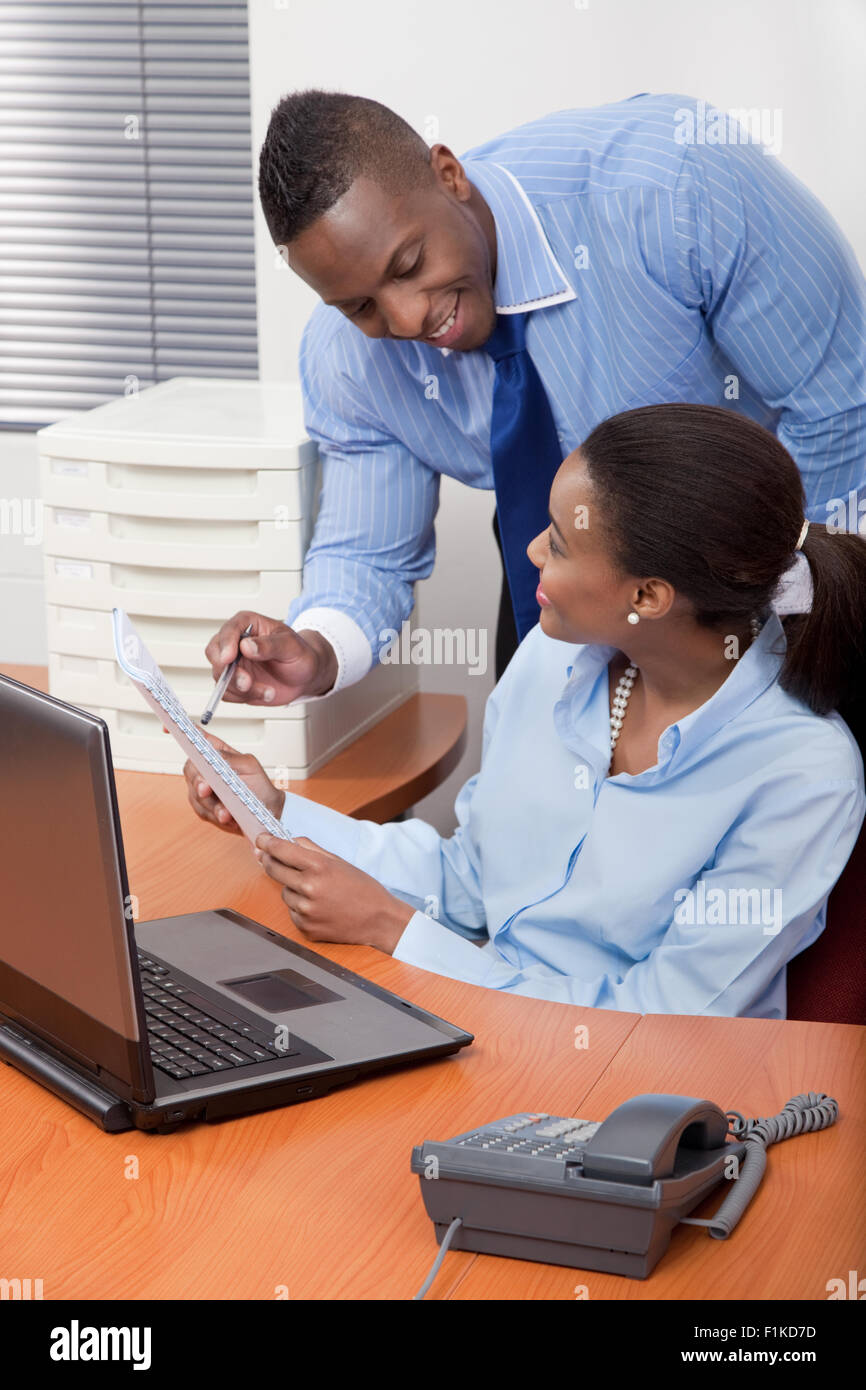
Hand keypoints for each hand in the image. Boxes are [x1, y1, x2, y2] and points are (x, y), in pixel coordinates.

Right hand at [183, 730, 284, 834]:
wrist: (267, 811)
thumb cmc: (259, 786)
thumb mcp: (249, 766)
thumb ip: (230, 759)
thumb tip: (212, 756)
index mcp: (217, 753)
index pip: (197, 739)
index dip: (182, 732)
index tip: (168, 727)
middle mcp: (206, 769)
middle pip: (190, 770)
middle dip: (198, 781)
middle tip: (206, 788)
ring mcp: (202, 789)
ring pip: (194, 794)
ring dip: (211, 804)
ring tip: (226, 812)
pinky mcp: (204, 808)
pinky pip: (201, 811)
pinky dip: (214, 815)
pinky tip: (226, 817)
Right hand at [204, 611, 337, 704]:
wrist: (306, 675)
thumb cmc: (300, 654)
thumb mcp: (291, 646)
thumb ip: (269, 645)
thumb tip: (246, 646)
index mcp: (247, 625)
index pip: (228, 630)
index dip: (226, 644)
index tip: (229, 658)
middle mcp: (236, 643)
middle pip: (214, 653)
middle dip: (228, 671)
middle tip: (246, 682)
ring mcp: (234, 664)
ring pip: (220, 676)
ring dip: (242, 689)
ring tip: (268, 691)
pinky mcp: (235, 683)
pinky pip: (228, 693)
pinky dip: (244, 697)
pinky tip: (264, 693)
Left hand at [254, 833, 413, 953]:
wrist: (379, 920)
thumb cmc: (362, 889)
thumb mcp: (339, 861)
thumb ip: (311, 849)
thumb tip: (288, 840)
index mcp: (319, 867)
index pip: (282, 850)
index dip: (267, 843)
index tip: (261, 839)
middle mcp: (309, 888)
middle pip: (274, 869)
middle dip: (270, 861)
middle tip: (270, 857)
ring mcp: (306, 910)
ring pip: (284, 892)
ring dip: (292, 887)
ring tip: (315, 890)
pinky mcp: (305, 927)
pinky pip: (292, 911)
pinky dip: (300, 907)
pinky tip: (319, 906)